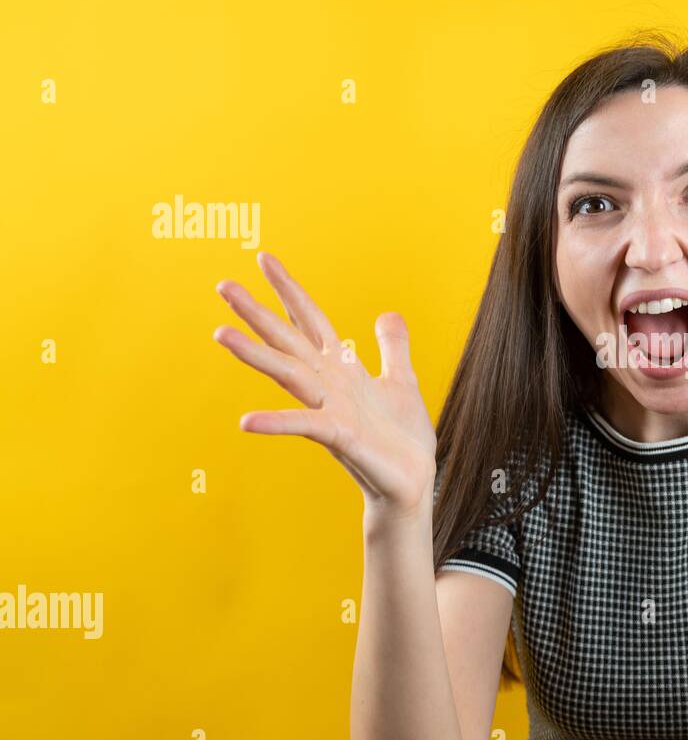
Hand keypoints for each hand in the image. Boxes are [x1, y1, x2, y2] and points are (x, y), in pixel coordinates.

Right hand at [213, 251, 437, 518]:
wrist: (413, 481)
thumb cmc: (401, 436)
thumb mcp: (403, 380)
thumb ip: (392, 347)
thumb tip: (388, 314)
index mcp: (342, 369)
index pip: (310, 319)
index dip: (289, 289)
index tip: (264, 258)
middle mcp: (328, 385)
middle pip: (288, 341)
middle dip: (257, 313)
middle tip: (222, 284)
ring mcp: (330, 410)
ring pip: (288, 375)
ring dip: (256, 355)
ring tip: (221, 334)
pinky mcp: (340, 437)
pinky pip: (305, 425)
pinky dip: (276, 423)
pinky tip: (245, 421)